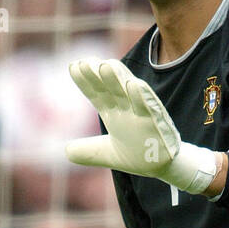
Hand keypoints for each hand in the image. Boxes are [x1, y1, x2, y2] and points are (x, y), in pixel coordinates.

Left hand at [65, 59, 218, 193]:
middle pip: (110, 89)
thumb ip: (88, 151)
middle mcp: (126, 108)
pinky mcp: (158, 122)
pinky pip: (150, 108)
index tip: (73, 66)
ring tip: (106, 65)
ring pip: (129, 92)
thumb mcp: (108, 154)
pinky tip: (136, 84)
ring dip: (118, 79)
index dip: (85, 81)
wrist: (162, 165)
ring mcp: (142, 113)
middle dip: (98, 76)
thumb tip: (66, 151)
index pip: (96, 93)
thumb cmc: (137, 153)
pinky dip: (143, 97)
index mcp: (113, 112)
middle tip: (86, 62)